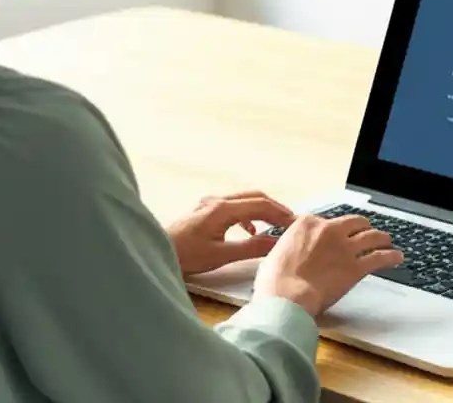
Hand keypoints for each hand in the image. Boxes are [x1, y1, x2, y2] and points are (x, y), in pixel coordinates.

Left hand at [166, 191, 294, 274]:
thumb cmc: (187, 256)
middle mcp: (217, 200)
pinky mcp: (204, 211)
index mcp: (222, 209)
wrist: (156, 253)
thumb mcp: (222, 255)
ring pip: (244, 200)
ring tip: (275, 226)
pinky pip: (233, 207)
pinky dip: (247, 216)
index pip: (261, 204)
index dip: (281, 213)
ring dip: (262, 211)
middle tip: (290, 223)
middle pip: (254, 196)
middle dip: (275, 208)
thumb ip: (251, 248)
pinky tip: (250, 232)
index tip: (296, 225)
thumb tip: (278, 244)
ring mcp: (209, 203)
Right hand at [253, 214, 403, 316]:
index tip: (334, 235)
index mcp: (307, 224)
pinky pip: (379, 258)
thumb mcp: (275, 253)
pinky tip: (397, 257)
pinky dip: (391, 256)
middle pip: (354, 223)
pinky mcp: (356, 267)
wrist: (286, 296)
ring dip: (381, 238)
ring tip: (387, 240)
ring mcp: (345, 248)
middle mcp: (329, 231)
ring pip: (371, 237)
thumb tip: (289, 252)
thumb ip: (289, 246)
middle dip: (362, 226)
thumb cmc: (274, 280)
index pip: (325, 221)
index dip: (332, 229)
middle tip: (366, 232)